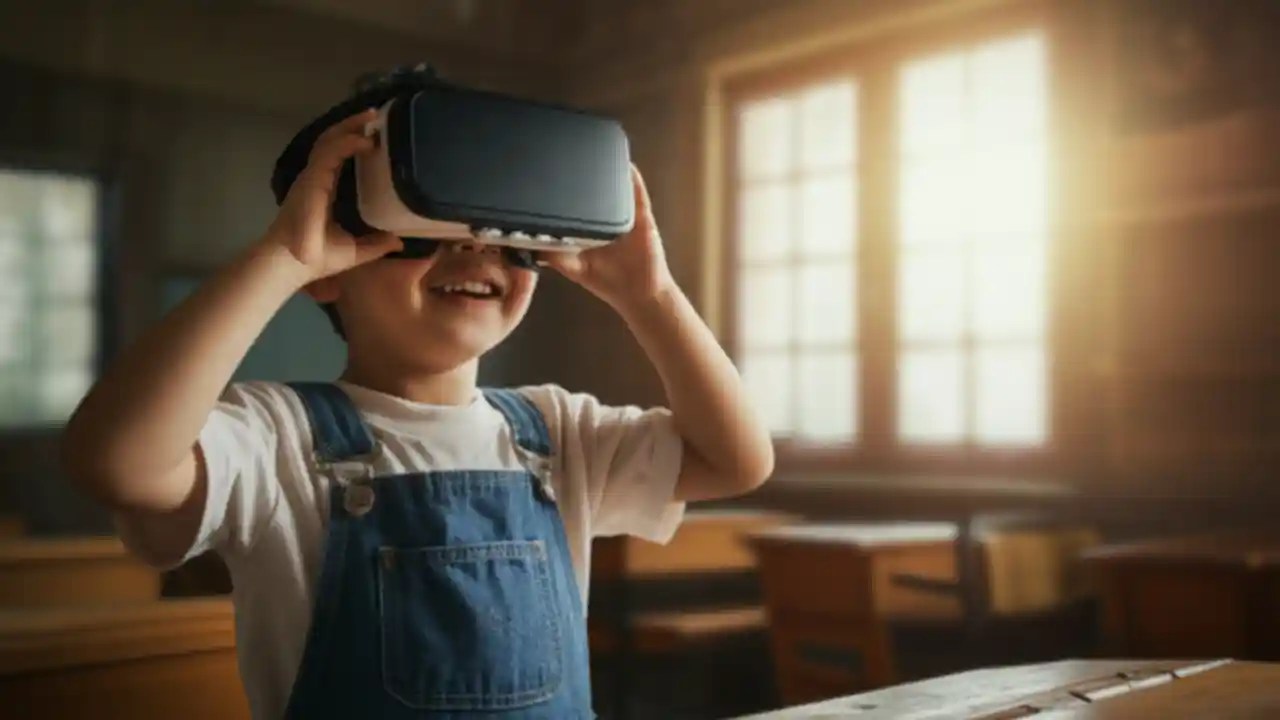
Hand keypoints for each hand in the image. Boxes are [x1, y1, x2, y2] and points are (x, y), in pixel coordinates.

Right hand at [259, 108, 402, 285]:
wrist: (297, 264)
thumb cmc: (319, 259)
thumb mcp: (357, 250)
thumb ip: (377, 243)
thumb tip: (399, 242)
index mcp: (325, 192)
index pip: (337, 157)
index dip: (352, 142)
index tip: (373, 134)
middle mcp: (317, 179)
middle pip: (333, 142)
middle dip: (352, 126)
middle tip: (373, 116)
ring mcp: (313, 177)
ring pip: (329, 141)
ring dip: (349, 126)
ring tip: (370, 117)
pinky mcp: (312, 179)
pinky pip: (330, 153)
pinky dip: (346, 143)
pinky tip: (364, 140)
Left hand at [544, 164, 675, 312]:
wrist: (641, 294)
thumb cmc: (607, 282)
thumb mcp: (574, 269)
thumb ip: (555, 257)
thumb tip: (529, 245)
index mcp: (588, 228)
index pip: (574, 204)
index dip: (562, 192)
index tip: (546, 175)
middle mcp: (605, 218)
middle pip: (594, 191)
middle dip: (583, 175)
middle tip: (566, 155)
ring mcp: (624, 216)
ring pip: (614, 188)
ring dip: (607, 172)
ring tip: (594, 150)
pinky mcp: (642, 218)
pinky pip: (638, 194)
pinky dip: (632, 180)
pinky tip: (624, 164)